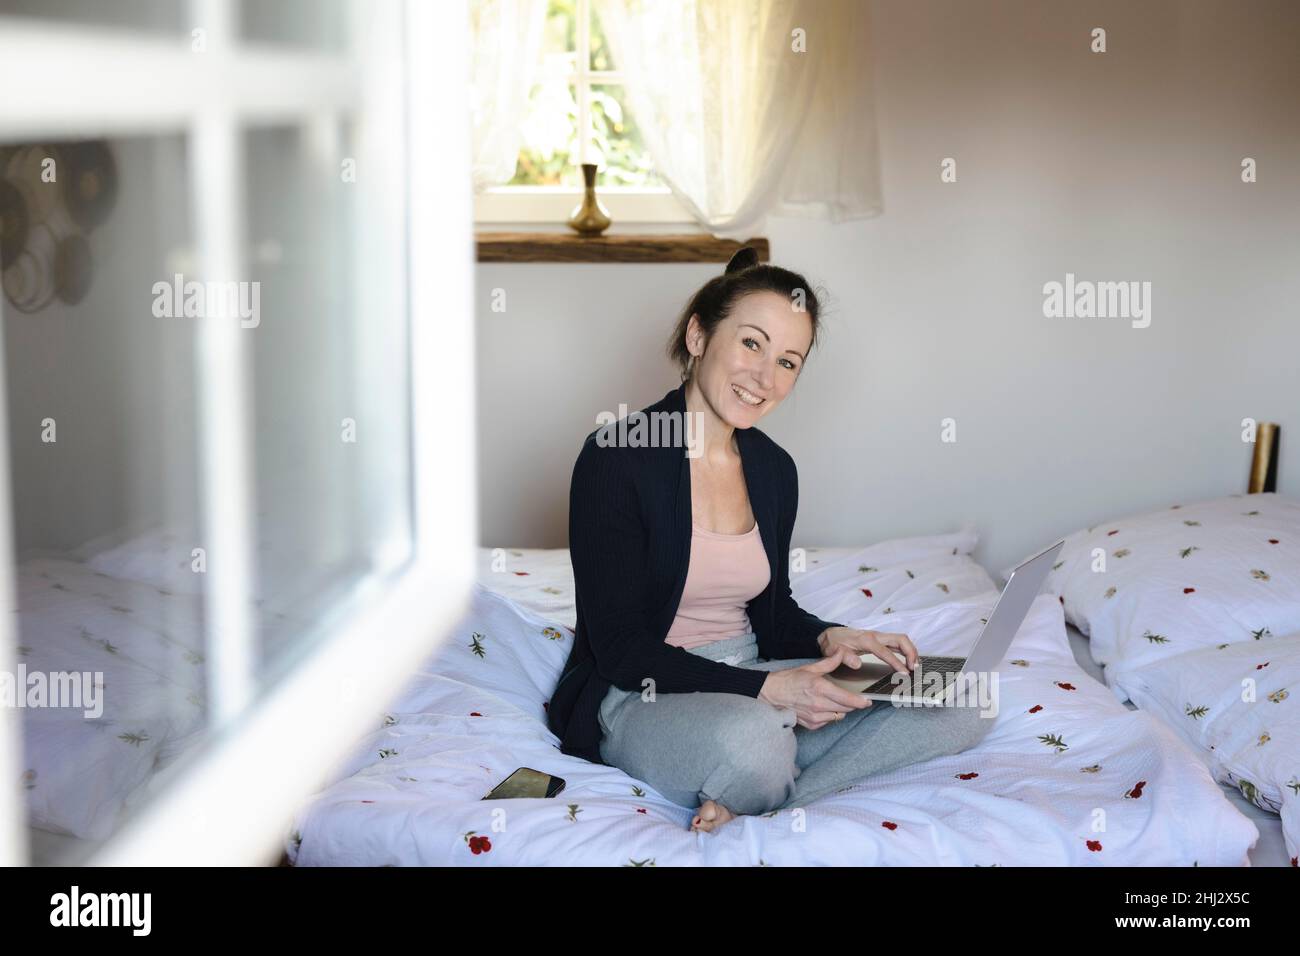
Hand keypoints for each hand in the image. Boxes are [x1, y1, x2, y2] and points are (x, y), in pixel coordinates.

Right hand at [758, 647, 873, 729]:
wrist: (770, 694)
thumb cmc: (789, 680)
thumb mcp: (810, 668)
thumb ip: (829, 662)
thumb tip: (841, 653)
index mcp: (820, 688)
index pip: (847, 699)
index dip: (861, 702)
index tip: (868, 701)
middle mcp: (819, 704)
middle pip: (846, 709)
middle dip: (853, 704)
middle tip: (855, 699)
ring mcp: (815, 716)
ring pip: (838, 716)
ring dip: (841, 710)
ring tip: (835, 701)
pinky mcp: (811, 724)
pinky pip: (828, 722)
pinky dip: (829, 715)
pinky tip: (823, 707)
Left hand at [817, 626, 916, 672]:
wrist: (830, 634)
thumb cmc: (834, 643)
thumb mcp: (834, 651)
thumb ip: (845, 657)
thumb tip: (856, 664)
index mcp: (866, 640)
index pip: (885, 651)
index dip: (896, 662)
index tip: (904, 673)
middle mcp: (875, 636)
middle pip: (900, 639)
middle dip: (911, 653)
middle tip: (915, 668)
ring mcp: (879, 637)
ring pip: (901, 640)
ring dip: (911, 651)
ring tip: (915, 666)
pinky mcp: (880, 640)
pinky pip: (897, 643)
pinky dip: (906, 651)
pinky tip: (909, 661)